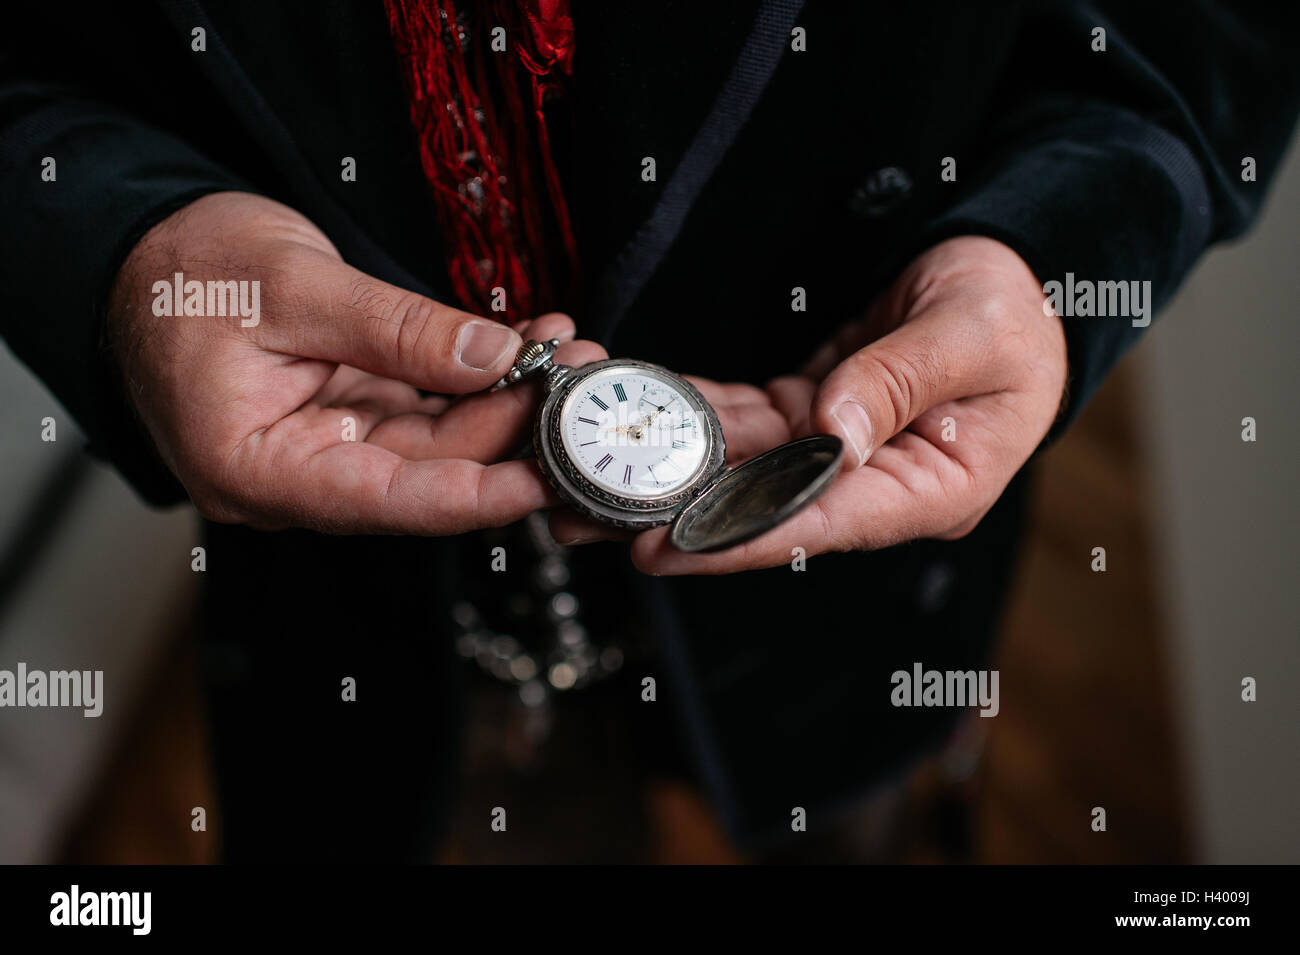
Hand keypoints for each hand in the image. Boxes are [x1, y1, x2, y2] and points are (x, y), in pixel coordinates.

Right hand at [109, 191, 605, 533]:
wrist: (141, 250)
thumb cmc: (184, 272)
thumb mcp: (296, 287)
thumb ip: (398, 331)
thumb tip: (493, 356)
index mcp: (256, 469)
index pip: (386, 502)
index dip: (476, 494)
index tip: (547, 476)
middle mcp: (296, 475)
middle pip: (426, 472)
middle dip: (510, 428)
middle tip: (578, 382)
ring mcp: (325, 446)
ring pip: (436, 441)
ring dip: (504, 398)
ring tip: (564, 350)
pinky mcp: (348, 415)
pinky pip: (425, 408)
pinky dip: (474, 377)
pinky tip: (526, 342)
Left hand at [551, 236, 1066, 572]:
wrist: (1015, 277)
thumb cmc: (1014, 312)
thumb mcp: (973, 333)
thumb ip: (903, 379)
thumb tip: (831, 432)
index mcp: (933, 488)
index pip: (822, 524)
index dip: (738, 539)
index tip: (661, 550)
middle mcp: (876, 484)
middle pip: (760, 507)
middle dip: (669, 513)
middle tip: (580, 515)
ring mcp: (838, 452)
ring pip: (735, 467)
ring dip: (660, 467)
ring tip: (576, 472)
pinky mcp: (811, 416)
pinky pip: (739, 421)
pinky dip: (686, 415)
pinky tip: (632, 413)